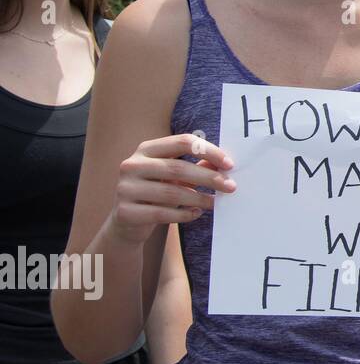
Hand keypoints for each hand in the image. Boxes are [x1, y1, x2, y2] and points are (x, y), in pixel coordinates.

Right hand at [107, 134, 235, 245]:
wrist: (127, 221)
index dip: (209, 151)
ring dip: (199, 198)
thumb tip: (226, 164)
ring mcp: (125, 188)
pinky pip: (162, 213)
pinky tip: (196, 213)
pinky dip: (184, 214)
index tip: (230, 165)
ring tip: (215, 203)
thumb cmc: (157, 192)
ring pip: (171, 192)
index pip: (183, 142)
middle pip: (178, 168)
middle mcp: (132, 165)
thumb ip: (198, 166)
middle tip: (231, 186)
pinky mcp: (125, 212)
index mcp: (146, 149)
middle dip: (209, 177)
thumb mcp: (176, 176)